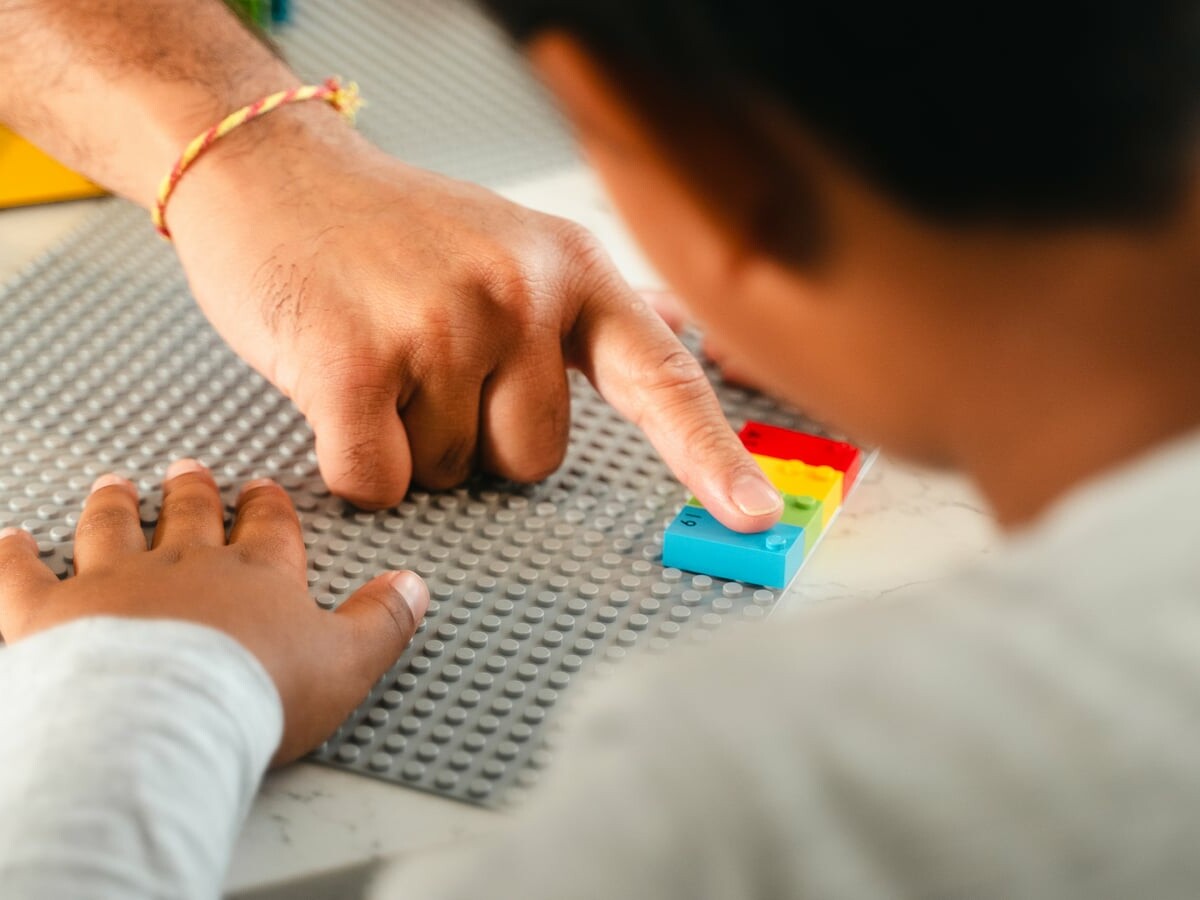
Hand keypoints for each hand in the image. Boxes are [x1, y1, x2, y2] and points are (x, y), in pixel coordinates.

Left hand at [0, 459, 428, 764]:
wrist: (159, 719)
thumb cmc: (252, 694)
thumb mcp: (346, 661)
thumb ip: (382, 621)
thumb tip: (415, 588)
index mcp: (254, 575)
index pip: (267, 528)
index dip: (267, 507)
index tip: (262, 490)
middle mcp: (182, 566)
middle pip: (189, 516)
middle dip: (192, 491)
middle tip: (187, 468)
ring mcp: (111, 584)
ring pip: (113, 529)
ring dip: (116, 506)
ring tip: (117, 486)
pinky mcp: (46, 615)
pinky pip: (22, 575)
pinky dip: (13, 556)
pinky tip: (11, 540)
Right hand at [165, 108, 781, 529]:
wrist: (271, 170)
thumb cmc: (393, 227)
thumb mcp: (511, 245)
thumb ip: (584, 312)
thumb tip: (675, 348)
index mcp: (572, 270)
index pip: (660, 380)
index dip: (710, 458)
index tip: (754, 517)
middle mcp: (520, 294)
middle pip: (533, 461)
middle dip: (478, 439)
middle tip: (428, 364)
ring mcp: (440, 325)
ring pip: (451, 475)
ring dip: (411, 441)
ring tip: (381, 356)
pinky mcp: (354, 361)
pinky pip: (378, 483)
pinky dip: (354, 463)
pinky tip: (336, 388)